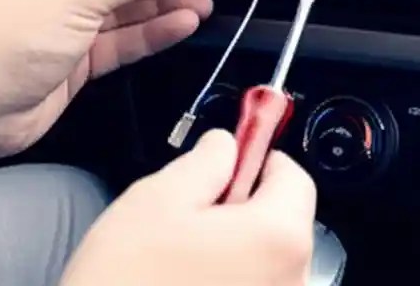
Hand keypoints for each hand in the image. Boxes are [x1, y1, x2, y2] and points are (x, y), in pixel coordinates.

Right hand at [61, 130, 316, 285]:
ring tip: (179, 259)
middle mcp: (292, 280)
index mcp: (278, 237)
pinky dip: (228, 282)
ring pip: (266, 261)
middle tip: (189, 215)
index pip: (294, 176)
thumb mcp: (157, 200)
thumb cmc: (125, 283)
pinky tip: (185, 284)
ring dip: (234, 250)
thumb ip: (205, 162)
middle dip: (242, 209)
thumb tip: (226, 146)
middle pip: (282, 222)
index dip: (257, 161)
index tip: (228, 161)